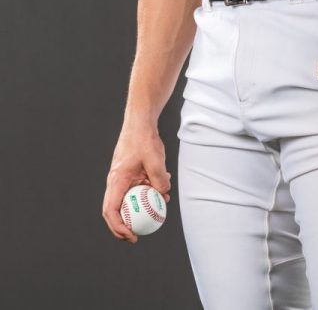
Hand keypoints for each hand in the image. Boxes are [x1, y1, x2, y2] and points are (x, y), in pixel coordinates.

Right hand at [102, 125, 170, 243]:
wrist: (140, 123)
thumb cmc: (144, 140)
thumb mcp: (155, 160)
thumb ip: (160, 180)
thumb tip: (164, 195)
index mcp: (116, 181)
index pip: (110, 210)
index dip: (118, 227)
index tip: (131, 235)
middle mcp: (115, 182)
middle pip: (114, 210)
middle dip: (123, 227)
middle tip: (136, 236)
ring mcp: (121, 178)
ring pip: (126, 201)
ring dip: (138, 210)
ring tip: (155, 215)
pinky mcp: (129, 174)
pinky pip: (135, 190)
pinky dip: (145, 195)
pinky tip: (162, 192)